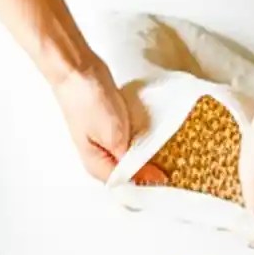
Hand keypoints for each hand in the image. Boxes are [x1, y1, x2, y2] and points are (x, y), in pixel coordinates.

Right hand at [52, 58, 165, 184]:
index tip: (172, 176)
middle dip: (152, 169)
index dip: (151, 182)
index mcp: (98, 167)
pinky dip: (145, 137)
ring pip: (134, 155)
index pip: (130, 184)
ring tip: (172, 150)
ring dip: (150, 153)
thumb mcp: (114, 138)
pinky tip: (158, 134)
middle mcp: (102, 157)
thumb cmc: (89, 103)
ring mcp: (107, 139)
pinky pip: (133, 138)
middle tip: (176, 163)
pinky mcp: (113, 124)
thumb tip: (148, 179)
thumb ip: (131, 161)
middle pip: (132, 172)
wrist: (78, 70)